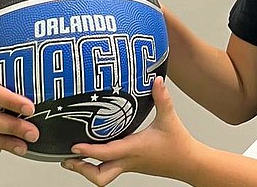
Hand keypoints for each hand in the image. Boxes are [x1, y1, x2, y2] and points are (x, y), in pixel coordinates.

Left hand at [62, 78, 197, 185]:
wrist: (190, 164)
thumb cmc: (179, 145)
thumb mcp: (169, 118)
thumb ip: (162, 98)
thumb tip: (157, 80)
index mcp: (134, 149)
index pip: (106, 154)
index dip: (88, 151)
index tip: (73, 146)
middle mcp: (128, 160)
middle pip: (99, 176)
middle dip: (81, 169)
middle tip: (66, 157)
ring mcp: (128, 165)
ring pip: (102, 176)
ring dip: (86, 169)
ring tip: (72, 156)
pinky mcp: (130, 164)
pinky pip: (108, 168)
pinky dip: (96, 163)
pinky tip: (91, 151)